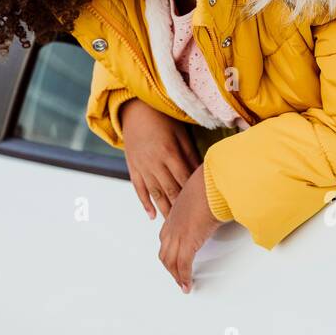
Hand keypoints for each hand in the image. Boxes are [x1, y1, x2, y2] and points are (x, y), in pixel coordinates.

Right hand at [118, 98, 199, 219]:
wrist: (134, 108)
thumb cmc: (162, 118)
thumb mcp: (180, 133)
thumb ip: (190, 154)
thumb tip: (202, 173)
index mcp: (169, 153)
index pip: (184, 179)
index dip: (193, 195)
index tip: (202, 208)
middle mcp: (154, 163)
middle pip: (170, 190)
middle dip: (181, 208)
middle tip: (190, 224)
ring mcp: (142, 167)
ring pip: (155, 194)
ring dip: (164, 210)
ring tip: (173, 226)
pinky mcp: (133, 167)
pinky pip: (138, 189)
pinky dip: (145, 203)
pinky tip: (151, 215)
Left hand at [159, 164, 223, 292]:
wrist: (215, 181)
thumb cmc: (215, 183)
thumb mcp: (207, 195)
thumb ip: (209, 204)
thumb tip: (222, 207)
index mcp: (176, 212)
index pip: (166, 236)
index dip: (169, 250)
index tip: (174, 259)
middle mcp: (173, 223)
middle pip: (165, 251)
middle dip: (170, 267)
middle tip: (177, 277)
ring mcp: (178, 233)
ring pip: (170, 261)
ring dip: (176, 275)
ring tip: (183, 285)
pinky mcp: (188, 241)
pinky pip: (183, 265)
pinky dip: (184, 277)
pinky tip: (187, 285)